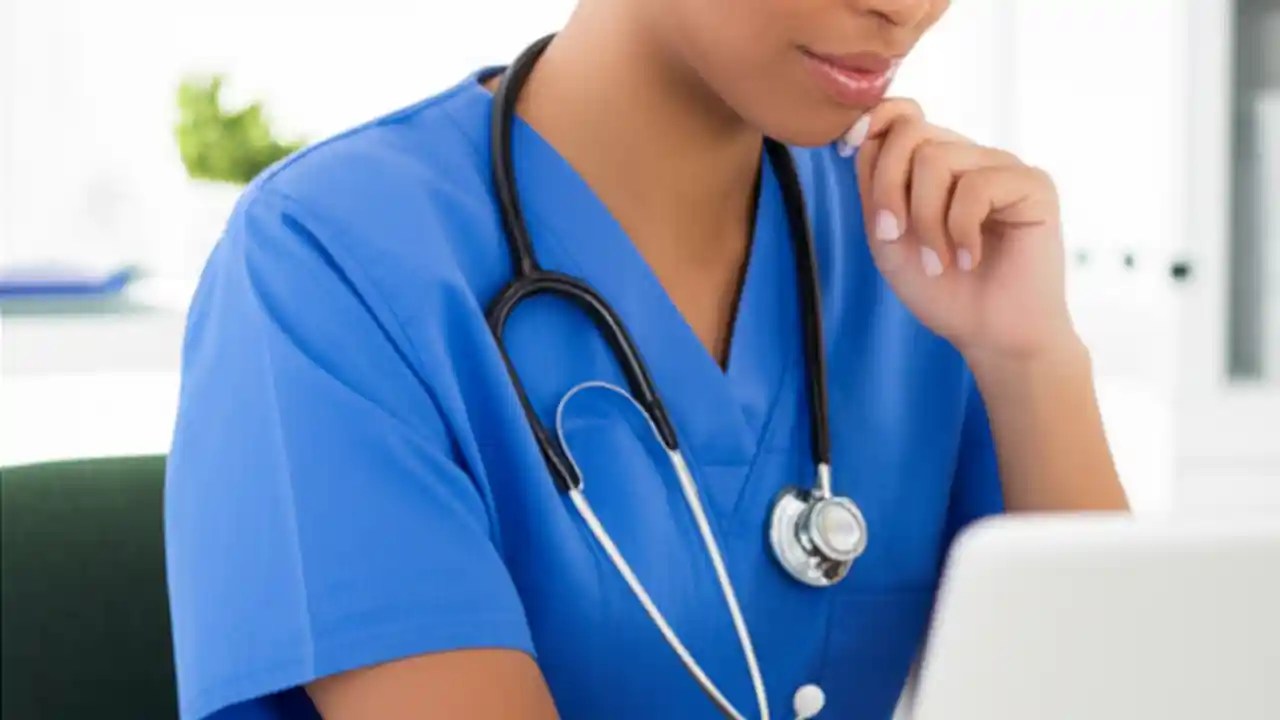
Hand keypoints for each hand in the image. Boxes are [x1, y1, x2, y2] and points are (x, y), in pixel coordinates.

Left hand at [840, 99, 1076, 360]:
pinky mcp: (1033, 185)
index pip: (901, 114)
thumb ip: (874, 186)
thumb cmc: (942, 291)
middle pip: (911, 133)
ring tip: (940, 262)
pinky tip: (970, 259)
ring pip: (937, 159)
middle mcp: (970, 156)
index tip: (847, 150)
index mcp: (936, 164)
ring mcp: (1002, 167)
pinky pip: (976, 185)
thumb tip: (860, 134)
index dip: (871, 122)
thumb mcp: (888, 237)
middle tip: (894, 237)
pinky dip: (960, 229)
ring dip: (925, 220)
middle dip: (888, 187)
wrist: (991, 335)